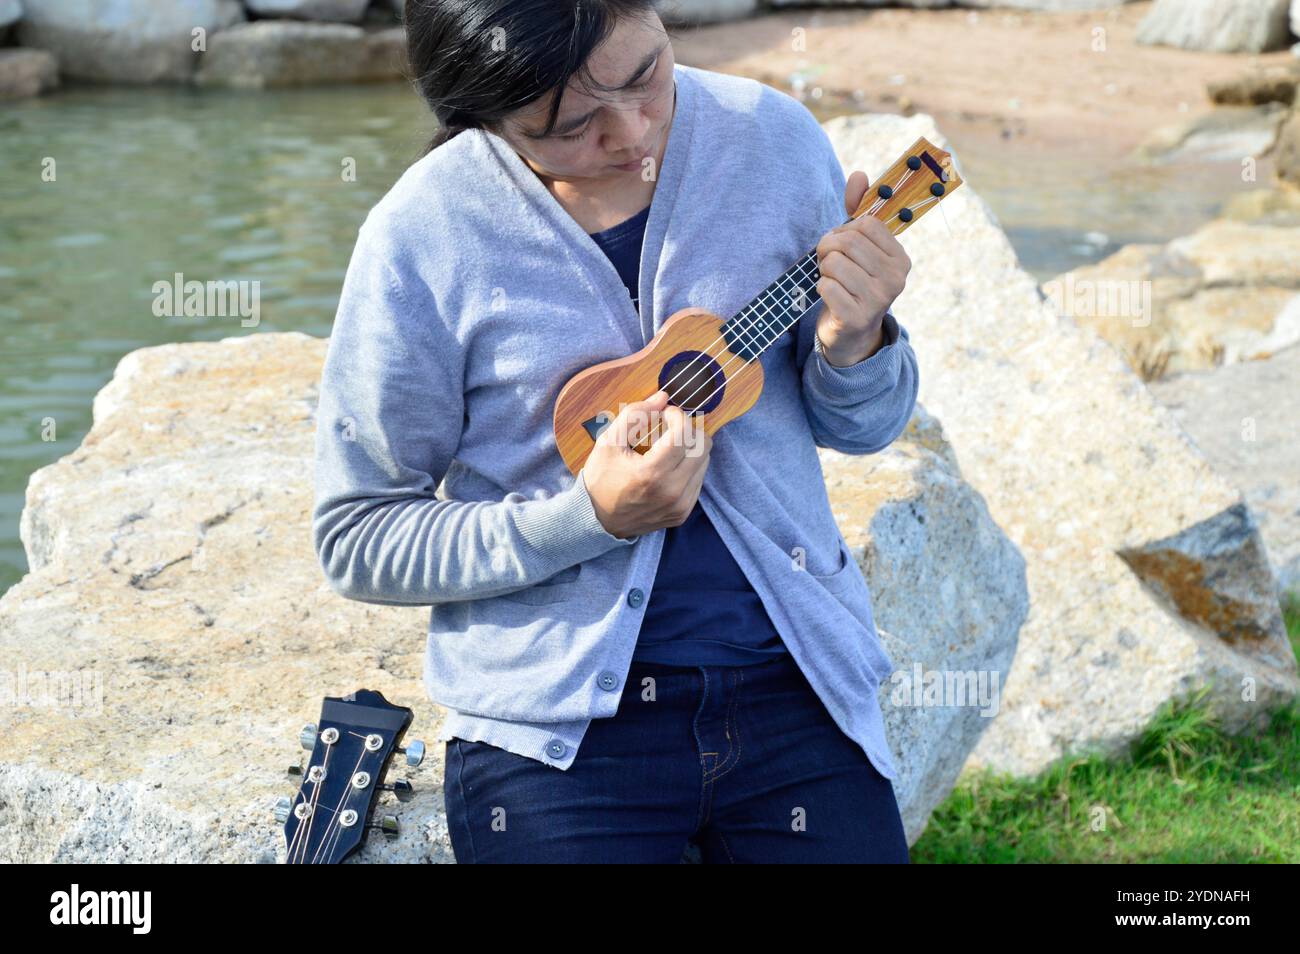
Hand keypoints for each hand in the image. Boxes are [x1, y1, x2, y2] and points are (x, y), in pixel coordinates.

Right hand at [582, 389, 712, 538]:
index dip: (677, 415)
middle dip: (688, 430)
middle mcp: (672, 491)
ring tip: (666, 449)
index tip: (664, 414)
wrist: (598, 521)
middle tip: (668, 429)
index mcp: (652, 473)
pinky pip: (699, 480)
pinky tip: (668, 467)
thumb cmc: (601, 478)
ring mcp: (680, 505)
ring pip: (705, 462)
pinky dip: (688, 467)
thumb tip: (663, 397)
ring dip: (689, 448)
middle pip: (703, 445)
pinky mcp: (683, 513)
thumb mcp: (608, 442)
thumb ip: (634, 415)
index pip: (684, 433)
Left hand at [813, 170, 910, 366]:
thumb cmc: (854, 282)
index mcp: (901, 259)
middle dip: (828, 248)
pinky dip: (820, 288)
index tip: (841, 244)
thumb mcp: (860, 248)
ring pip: (834, 263)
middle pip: (847, 241)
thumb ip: (858, 211)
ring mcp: (878, 300)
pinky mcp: (856, 317)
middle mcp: (896, 279)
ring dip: (823, 269)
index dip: (845, 230)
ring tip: (831, 279)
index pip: (866, 223)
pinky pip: (826, 286)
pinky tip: (830, 297)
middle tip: (827, 261)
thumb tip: (859, 175)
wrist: (851, 333)